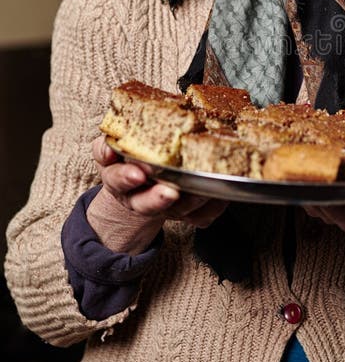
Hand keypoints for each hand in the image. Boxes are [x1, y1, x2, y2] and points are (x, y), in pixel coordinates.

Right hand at [87, 135, 227, 252]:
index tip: (137, 174)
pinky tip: (220, 195)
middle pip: (146, 205)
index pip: (118, 179)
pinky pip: (200, 217)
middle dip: (158, 199)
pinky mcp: (186, 215)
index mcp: (118, 179)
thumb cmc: (128, 156)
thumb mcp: (112, 146)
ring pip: (178, 211)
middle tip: (170, 192)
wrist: (140, 178)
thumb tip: (110, 147)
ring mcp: (164, 208)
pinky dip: (212, 208)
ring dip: (191, 201)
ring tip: (203, 189)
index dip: (126, 177)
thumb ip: (107, 144)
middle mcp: (139, 198)